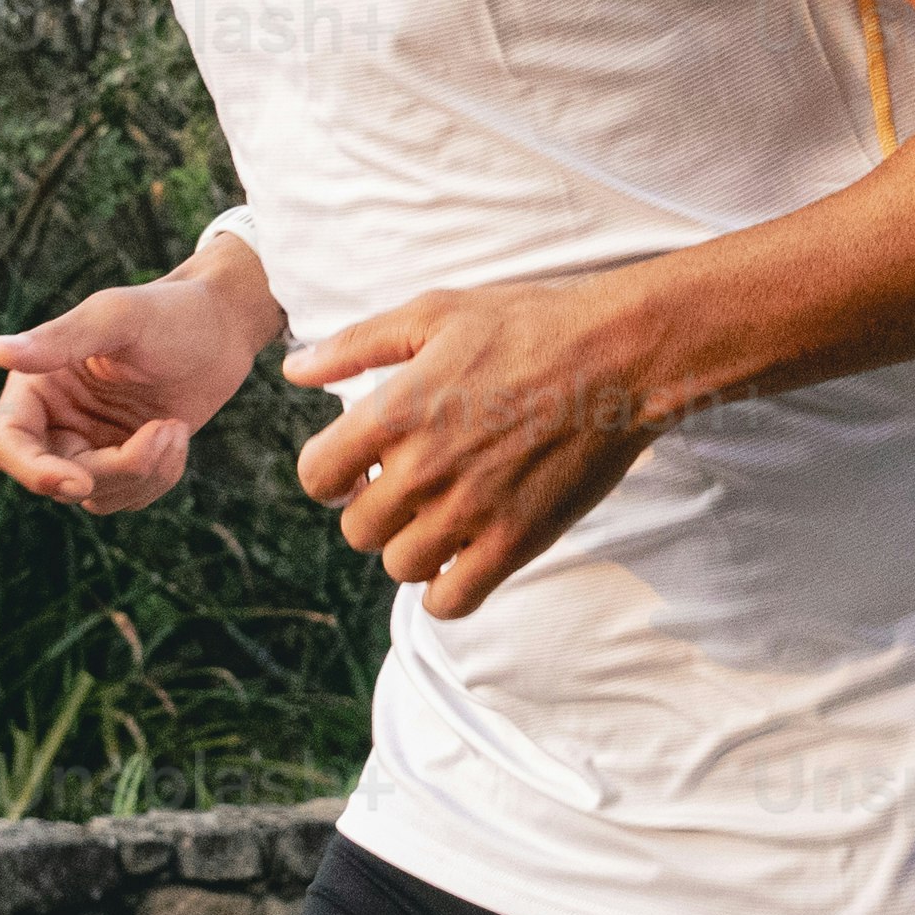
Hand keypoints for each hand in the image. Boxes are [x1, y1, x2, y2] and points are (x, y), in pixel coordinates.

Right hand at [0, 268, 261, 515]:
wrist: (222, 327)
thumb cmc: (168, 312)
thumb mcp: (115, 319)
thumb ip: (58, 339)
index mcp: (37, 384)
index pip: (6, 444)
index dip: (33, 472)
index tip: (79, 483)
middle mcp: (55, 419)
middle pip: (57, 479)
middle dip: (115, 469)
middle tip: (165, 432)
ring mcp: (90, 444)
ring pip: (95, 498)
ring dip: (143, 475)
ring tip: (176, 428)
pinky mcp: (125, 461)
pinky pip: (128, 497)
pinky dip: (159, 477)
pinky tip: (178, 435)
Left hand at [280, 272, 687, 618]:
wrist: (620, 357)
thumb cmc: (527, 324)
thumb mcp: (433, 314)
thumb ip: (356, 345)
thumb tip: (294, 371)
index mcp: (393, 413)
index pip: (316, 476)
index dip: (328, 476)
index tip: (355, 468)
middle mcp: (423, 469)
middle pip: (358, 529)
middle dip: (375, 510)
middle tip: (409, 488)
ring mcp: (469, 511)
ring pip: (402, 567)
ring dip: (412, 548)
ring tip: (441, 518)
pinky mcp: (515, 542)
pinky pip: (453, 600)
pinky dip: (448, 588)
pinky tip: (465, 555)